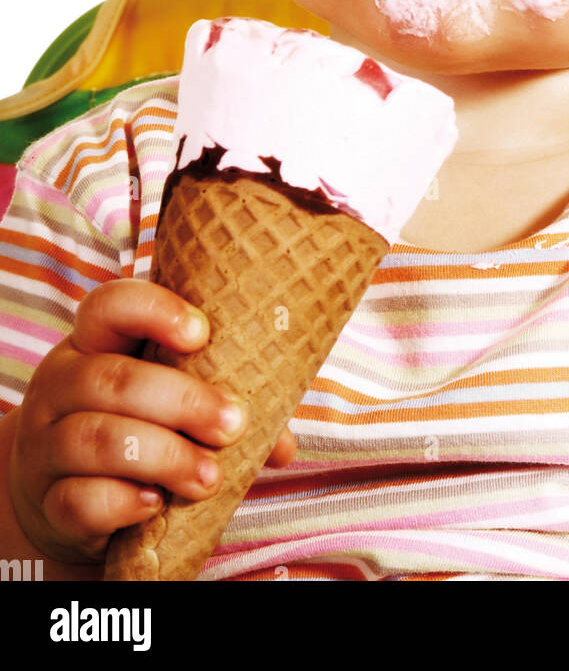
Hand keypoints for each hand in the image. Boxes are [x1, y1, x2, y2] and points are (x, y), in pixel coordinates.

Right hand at [7, 278, 296, 563]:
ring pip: (98, 440)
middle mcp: (61, 384)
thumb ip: (221, 403)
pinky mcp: (49, 502)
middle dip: (183, 401)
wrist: (65, 495)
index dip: (155, 311)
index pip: (109, 306)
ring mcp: (47, 445)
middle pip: (112, 379)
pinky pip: (81, 500)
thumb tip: (282, 445)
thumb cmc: (134, 428)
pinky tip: (157, 502)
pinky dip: (124, 502)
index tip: (202, 333)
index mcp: (94, 343)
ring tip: (210, 476)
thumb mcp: (166, 400)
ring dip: (166, 457)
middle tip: (233, 424)